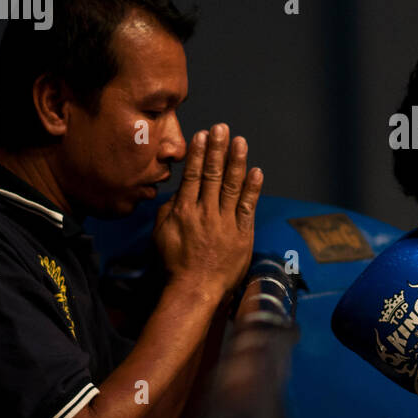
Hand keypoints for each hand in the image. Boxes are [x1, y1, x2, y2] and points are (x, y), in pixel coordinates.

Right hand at [154, 123, 262, 300]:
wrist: (195, 289)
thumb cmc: (175, 264)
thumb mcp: (161, 235)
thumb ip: (167, 211)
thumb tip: (175, 194)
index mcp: (185, 211)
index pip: (193, 175)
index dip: (198, 154)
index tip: (202, 135)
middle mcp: (206, 212)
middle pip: (213, 175)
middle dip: (217, 149)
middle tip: (221, 128)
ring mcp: (225, 222)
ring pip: (232, 186)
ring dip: (236, 161)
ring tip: (239, 141)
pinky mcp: (242, 234)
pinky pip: (248, 207)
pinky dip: (252, 188)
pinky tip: (256, 171)